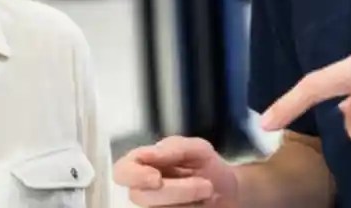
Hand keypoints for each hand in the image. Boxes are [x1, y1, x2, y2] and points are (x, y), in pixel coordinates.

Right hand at [113, 136, 238, 206]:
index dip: (134, 176)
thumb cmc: (206, 166)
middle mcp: (142, 190)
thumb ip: (173, 148)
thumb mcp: (197, 149)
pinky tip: (201, 205)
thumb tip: (147, 153)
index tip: (157, 178)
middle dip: (177, 191)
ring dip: (188, 203)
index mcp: (143, 164)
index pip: (122, 171)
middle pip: (141, 197)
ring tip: (208, 192)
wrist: (227, 190)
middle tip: (206, 185)